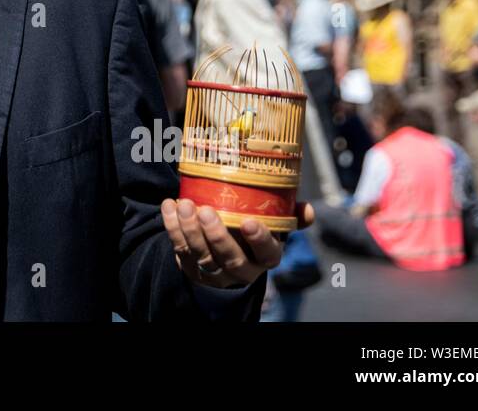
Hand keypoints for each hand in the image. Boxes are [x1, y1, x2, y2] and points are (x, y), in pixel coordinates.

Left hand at [161, 198, 314, 289]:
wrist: (224, 252)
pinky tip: (170, 207)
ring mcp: (215, 272)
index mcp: (266, 257)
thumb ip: (289, 216)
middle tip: (206, 211)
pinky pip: (180, 250)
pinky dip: (173, 227)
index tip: (248, 221)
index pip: (267, 254)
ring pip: (202, 255)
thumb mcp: (273, 225)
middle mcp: (242, 269)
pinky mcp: (192, 268)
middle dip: (217, 236)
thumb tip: (307, 210)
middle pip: (231, 259)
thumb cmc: (251, 231)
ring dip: (190, 230)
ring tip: (185, 205)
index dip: (259, 239)